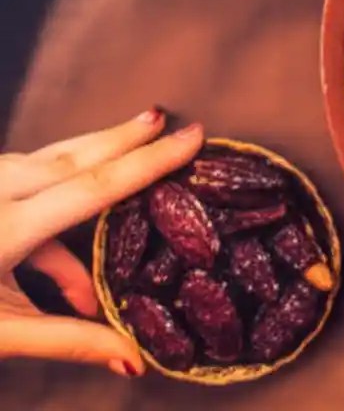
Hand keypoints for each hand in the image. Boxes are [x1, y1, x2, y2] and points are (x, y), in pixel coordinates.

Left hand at [0, 110, 203, 376]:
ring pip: (50, 162)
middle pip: (74, 155)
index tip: (190, 137)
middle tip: (169, 119)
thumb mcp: (1, 332)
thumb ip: (68, 339)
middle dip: (125, 138)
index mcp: (6, 227)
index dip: (149, 162)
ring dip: (96, 161)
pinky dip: (57, 206)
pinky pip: (25, 185)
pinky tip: (67, 264)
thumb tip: (134, 358)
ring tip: (137, 144)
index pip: (95, 185)